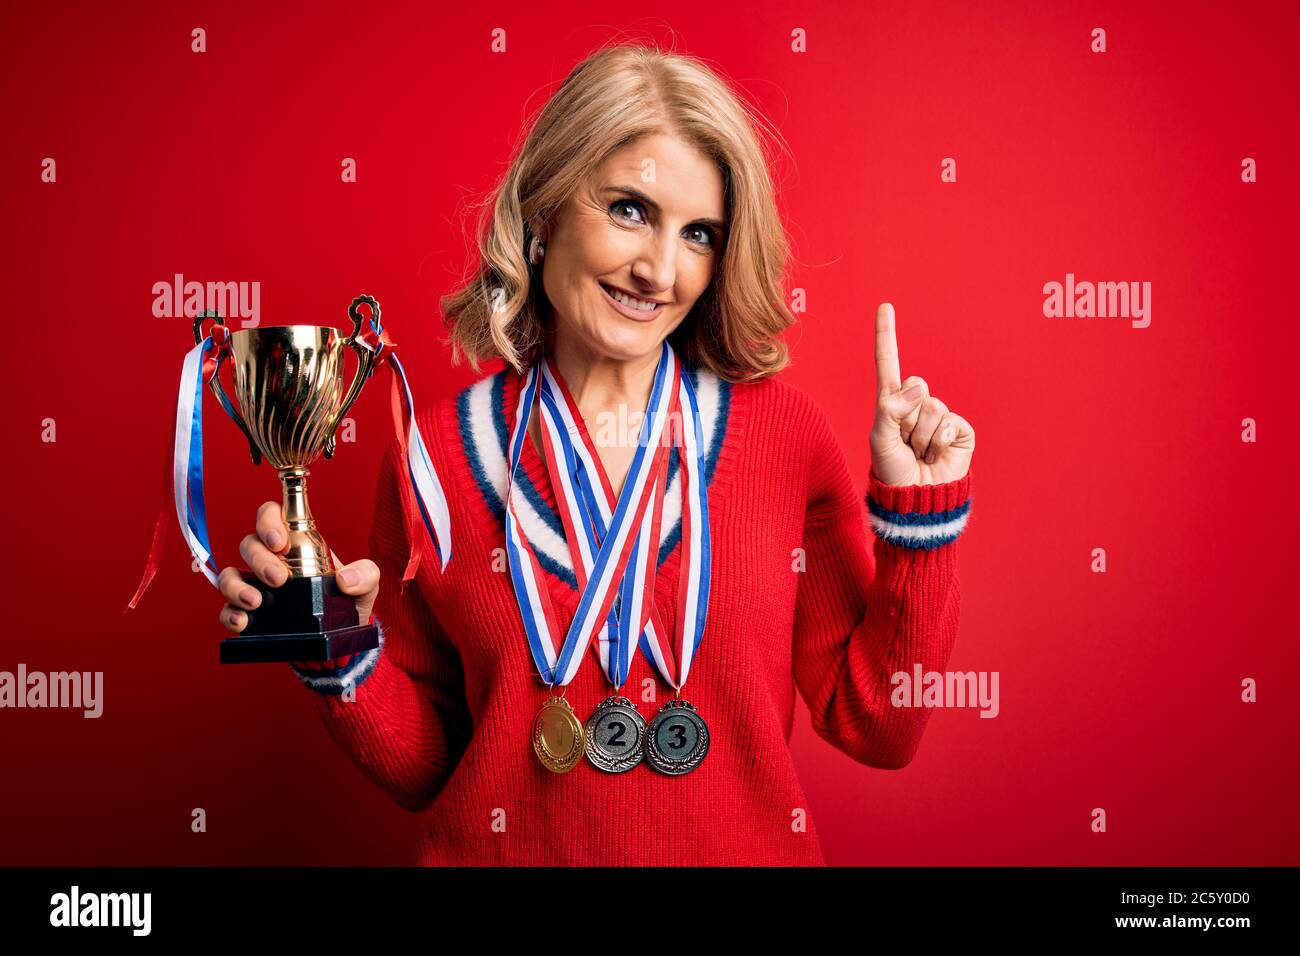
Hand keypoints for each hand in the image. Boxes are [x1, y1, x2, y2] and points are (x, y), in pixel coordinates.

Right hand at [216, 500, 379, 634]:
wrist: (341, 643)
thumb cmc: (350, 605)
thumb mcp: (367, 585)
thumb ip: (365, 574)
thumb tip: (344, 579)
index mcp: (298, 544)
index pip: (273, 516)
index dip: (268, 521)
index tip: (280, 542)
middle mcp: (272, 561)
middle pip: (250, 544)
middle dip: (259, 558)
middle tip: (279, 579)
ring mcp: (258, 587)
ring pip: (230, 574)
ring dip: (236, 585)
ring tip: (256, 602)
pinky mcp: (250, 614)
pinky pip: (227, 608)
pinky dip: (229, 613)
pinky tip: (242, 621)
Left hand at [871, 302, 974, 486]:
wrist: (918, 499)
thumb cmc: (893, 470)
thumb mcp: (881, 439)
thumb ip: (891, 409)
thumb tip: (918, 387)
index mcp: (892, 402)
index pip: (888, 364)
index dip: (887, 335)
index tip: (885, 306)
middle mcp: (916, 404)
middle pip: (915, 387)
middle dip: (907, 418)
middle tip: (906, 442)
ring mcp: (939, 415)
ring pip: (931, 408)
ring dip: (921, 436)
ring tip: (919, 452)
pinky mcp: (959, 429)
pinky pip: (948, 422)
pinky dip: (939, 441)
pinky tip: (937, 454)